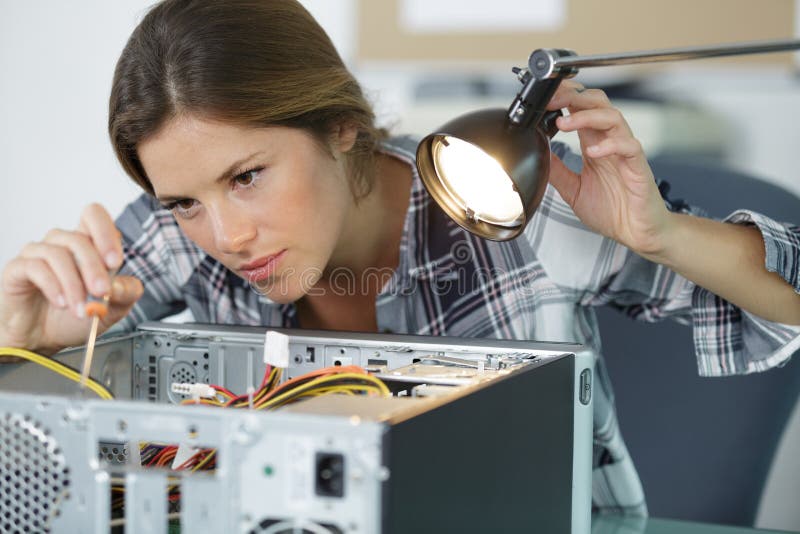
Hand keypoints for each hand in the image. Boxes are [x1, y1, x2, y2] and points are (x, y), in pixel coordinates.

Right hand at [0, 203, 142, 356]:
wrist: (42, 340)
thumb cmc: (73, 318)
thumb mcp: (111, 309)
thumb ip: (125, 294)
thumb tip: (124, 284)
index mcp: (87, 245)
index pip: (93, 216)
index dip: (106, 233)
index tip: (115, 261)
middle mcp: (62, 243)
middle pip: (79, 239)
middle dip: (94, 268)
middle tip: (101, 292)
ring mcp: (38, 253)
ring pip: (58, 254)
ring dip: (74, 284)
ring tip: (81, 309)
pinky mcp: (18, 268)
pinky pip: (35, 267)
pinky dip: (53, 286)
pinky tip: (61, 302)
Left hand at [546, 80, 674, 257]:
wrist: (636, 233)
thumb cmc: (613, 211)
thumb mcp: (573, 190)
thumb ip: (557, 171)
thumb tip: (537, 154)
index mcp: (595, 145)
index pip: (582, 109)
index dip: (565, 98)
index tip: (545, 99)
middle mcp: (610, 144)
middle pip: (598, 104)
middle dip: (574, 97)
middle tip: (552, 101)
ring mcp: (625, 153)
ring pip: (612, 118)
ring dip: (586, 116)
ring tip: (564, 123)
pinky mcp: (638, 167)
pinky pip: (629, 146)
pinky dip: (610, 145)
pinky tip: (593, 152)